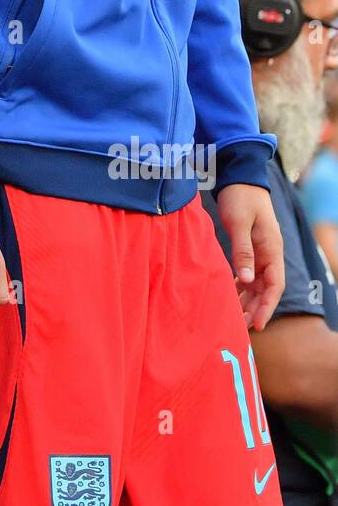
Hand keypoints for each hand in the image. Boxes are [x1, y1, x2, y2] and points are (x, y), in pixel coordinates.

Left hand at [216, 184, 284, 330]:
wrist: (239, 177)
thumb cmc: (241, 198)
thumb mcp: (240, 224)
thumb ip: (243, 251)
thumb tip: (246, 280)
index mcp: (272, 249)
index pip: (274, 285)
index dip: (267, 306)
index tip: (257, 324)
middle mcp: (269, 253)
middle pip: (266, 288)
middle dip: (256, 308)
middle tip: (241, 327)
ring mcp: (260, 251)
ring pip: (256, 283)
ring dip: (247, 299)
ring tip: (234, 317)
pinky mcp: (249, 247)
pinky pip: (247, 273)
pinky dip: (240, 285)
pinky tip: (230, 294)